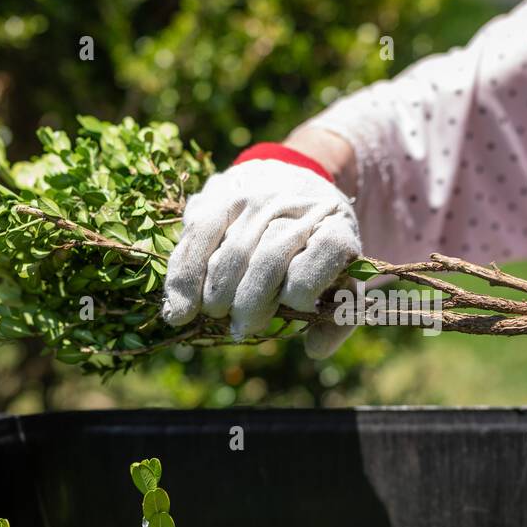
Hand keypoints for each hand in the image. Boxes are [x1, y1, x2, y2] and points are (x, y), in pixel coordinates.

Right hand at [161, 158, 360, 357]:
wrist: (297, 177)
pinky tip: (180, 310)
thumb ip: (341, 313)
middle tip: (241, 327)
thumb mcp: (346, 271)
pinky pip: (196, 239)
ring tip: (215, 316)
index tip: (292, 307)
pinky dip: (184, 279)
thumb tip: (315, 349)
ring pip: (229, 252)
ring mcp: (254, 197)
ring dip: (216, 296)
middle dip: (250, 304)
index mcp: (335, 223)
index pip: (325, 252)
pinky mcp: (217, 195)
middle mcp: (295, 205)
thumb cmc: (319, 241)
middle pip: (269, 259)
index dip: (305, 289)